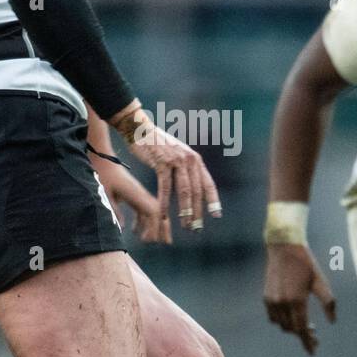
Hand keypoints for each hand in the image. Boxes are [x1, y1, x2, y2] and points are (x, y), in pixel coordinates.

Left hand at [98, 162, 171, 242]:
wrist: (103, 160)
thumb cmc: (103, 175)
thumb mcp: (105, 193)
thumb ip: (113, 210)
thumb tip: (121, 227)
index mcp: (137, 194)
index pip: (153, 212)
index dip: (156, 226)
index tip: (152, 240)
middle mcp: (141, 194)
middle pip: (158, 212)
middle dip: (163, 227)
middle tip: (166, 243)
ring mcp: (139, 194)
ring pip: (152, 212)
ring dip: (154, 226)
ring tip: (151, 241)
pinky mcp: (134, 195)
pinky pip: (143, 209)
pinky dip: (142, 221)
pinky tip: (134, 231)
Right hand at [117, 108, 220, 232]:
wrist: (140, 129)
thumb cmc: (157, 144)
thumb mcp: (177, 154)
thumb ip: (185, 168)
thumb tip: (191, 186)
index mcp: (195, 159)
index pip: (208, 183)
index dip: (213, 201)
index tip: (216, 215)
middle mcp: (189, 159)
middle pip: (197, 191)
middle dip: (197, 212)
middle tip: (197, 228)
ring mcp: (176, 160)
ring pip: (184, 191)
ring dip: (185, 211)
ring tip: (185, 225)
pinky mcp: (162, 162)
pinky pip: (165, 187)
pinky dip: (164, 203)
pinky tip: (163, 215)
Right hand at [263, 243, 335, 355]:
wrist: (283, 248)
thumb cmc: (306, 264)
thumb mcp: (321, 281)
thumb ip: (328, 302)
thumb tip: (333, 322)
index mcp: (297, 300)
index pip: (302, 329)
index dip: (307, 342)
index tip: (313, 352)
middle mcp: (282, 303)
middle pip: (292, 329)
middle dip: (302, 334)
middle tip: (314, 334)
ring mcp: (272, 301)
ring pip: (281, 325)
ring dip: (292, 328)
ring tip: (304, 324)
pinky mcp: (266, 298)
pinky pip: (273, 317)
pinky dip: (282, 320)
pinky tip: (291, 315)